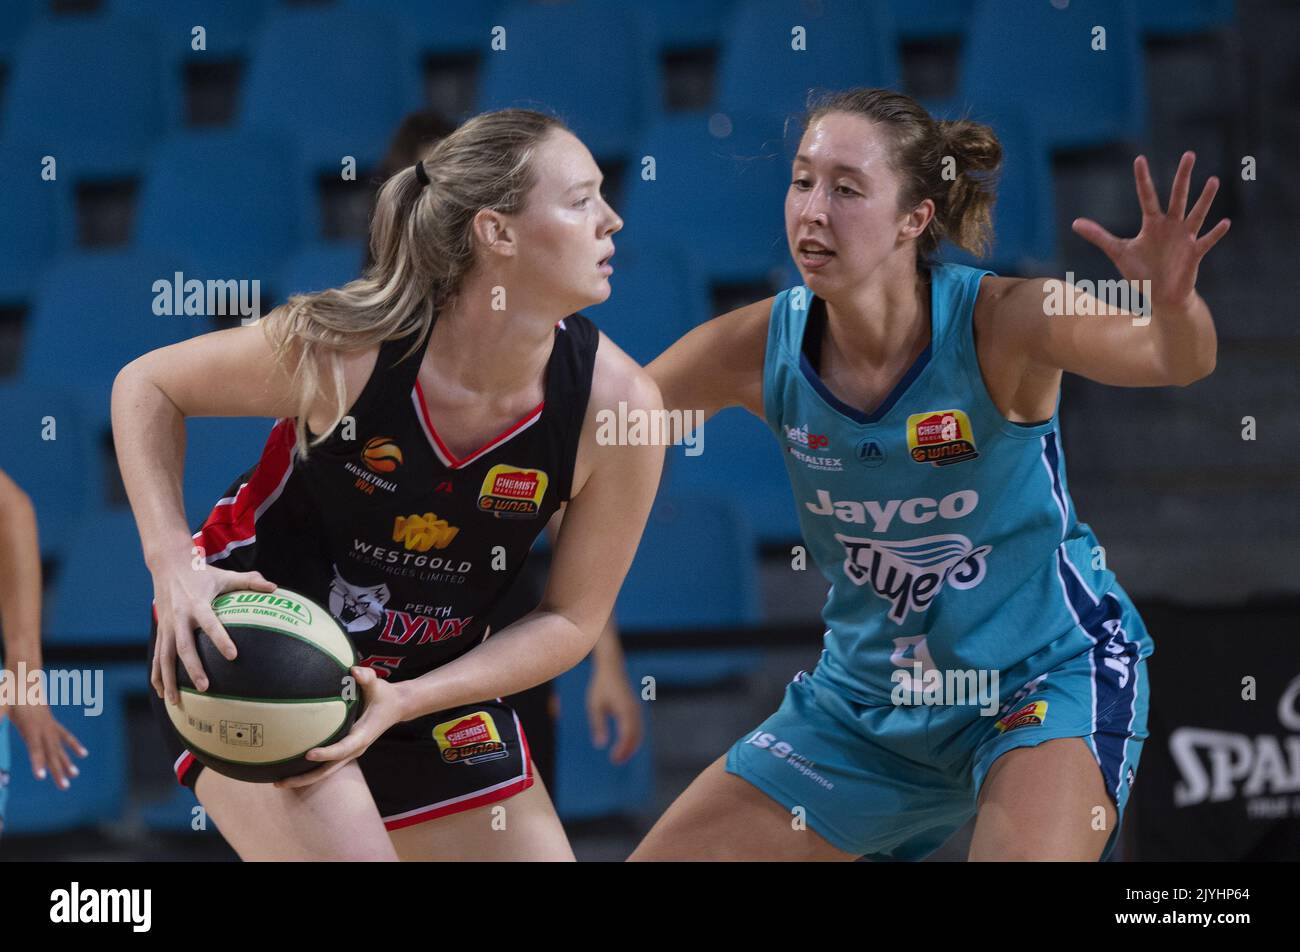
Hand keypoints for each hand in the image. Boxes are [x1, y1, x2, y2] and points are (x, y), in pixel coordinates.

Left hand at [5, 702, 87, 789]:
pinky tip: (83, 755)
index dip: (38, 762)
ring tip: (74, 776)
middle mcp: (43, 728)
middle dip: (57, 770)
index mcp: (30, 726)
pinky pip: (65, 736)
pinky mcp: (52, 724)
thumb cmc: (9, 694)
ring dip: (67, 762)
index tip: (42, 777)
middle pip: (51, 753)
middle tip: (65, 787)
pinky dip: (74, 746)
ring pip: (60, 747)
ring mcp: (50, 726)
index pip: (35, 747)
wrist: (23, 680)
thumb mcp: (1, 705)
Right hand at [150, 558, 277, 704]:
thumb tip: (275, 588)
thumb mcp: (225, 574)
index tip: (233, 655)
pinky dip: (158, 676)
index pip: (210, 623)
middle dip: (193, 668)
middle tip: (206, 687)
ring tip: (176, 701)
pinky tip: (162, 694)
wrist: (168, 565)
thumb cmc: (202, 573)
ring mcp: (167, 626)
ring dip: (169, 680)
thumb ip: (249, 581)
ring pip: (165, 657)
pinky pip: (157, 657)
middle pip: (184, 647)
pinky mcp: (160, 631)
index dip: (221, 639)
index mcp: (197, 603)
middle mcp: (179, 617)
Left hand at [274, 665, 405, 788]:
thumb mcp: (378, 685)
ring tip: (277, 782)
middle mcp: (355, 748)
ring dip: (303, 778)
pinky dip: (308, 769)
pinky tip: (289, 768)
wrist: (396, 707)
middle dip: (305, 778)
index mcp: (362, 736)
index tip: (308, 754)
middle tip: (280, 782)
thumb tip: (355, 671)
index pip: (342, 748)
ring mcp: (349, 752)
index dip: (326, 753)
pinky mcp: (345, 750)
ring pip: (325, 771)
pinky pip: (325, 765)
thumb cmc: (384, 695)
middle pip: (328, 770)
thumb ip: (367, 677)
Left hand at [586, 662, 642, 763]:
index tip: (613, 758)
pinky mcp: (635, 710)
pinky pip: (637, 728)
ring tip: (618, 757)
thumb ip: (598, 725)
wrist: (611, 670)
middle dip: (627, 751)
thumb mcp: (594, 706)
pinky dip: (633, 739)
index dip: (623, 748)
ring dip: (631, 747)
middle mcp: (634, 710)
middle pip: (636, 735)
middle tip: (615, 761)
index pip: (627, 733)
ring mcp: (637, 709)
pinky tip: (623, 746)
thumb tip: (600, 744)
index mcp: (625, 708)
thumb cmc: (600, 687)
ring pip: (639, 733)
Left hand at [1072, 152, 1230, 309]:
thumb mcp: (1118, 252)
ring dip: (1204, 199)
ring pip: (1196, 214)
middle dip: (1182, 177)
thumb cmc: (1141, 272)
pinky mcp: (1194, 254)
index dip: (1143, 179)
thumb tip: (1075, 223)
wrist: (1160, 296)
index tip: (1139, 159)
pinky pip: (1207, 241)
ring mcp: (1184, 238)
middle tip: (1189, 154)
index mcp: (1153, 224)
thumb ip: (1099, 236)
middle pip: (1176, 197)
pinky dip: (1216, 233)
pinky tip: (1225, 222)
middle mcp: (1171, 226)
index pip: (1147, 196)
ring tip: (1212, 180)